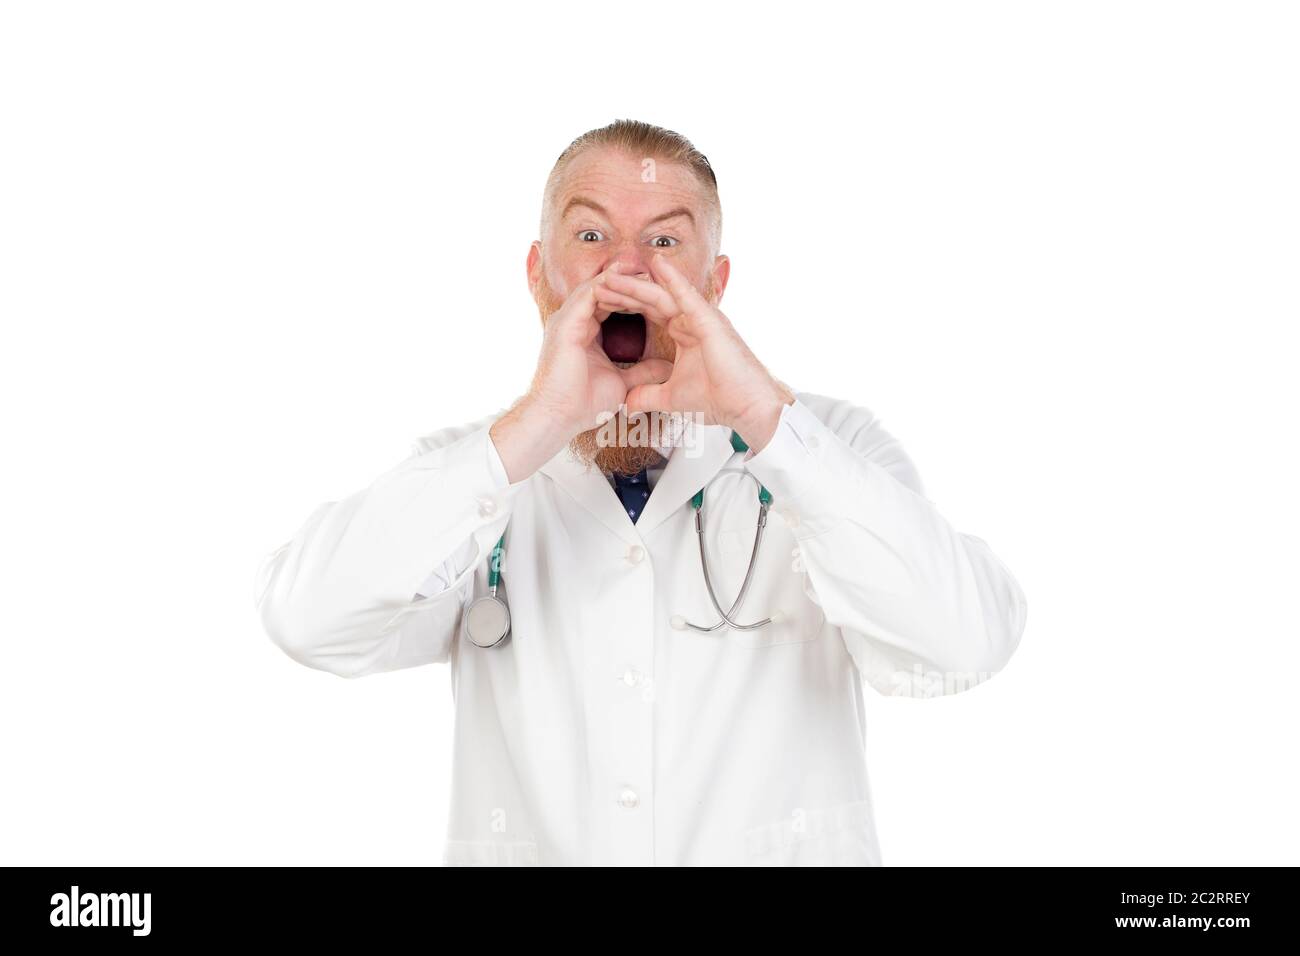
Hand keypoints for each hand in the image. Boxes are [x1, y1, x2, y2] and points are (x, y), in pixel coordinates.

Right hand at [490, 263, 672, 481]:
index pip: (609, 303)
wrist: (558, 417)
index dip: (632, 295)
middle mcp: (573, 321)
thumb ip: (643, 371)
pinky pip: (589, 294)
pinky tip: (628, 278)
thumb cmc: (583, 404)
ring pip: (596, 286)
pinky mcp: (565, 323)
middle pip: (603, 289)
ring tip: (644, 268)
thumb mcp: (622, 382)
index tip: (658, 291)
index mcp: (583, 332)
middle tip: (653, 270)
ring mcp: (566, 319)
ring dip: (621, 277)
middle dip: (628, 280)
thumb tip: (668, 367)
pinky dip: (609, 284)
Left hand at [593, 253, 792, 450]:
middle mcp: (692, 321)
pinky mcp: (710, 320)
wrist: (746, 407)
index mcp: (684, 334)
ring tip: (610, 273)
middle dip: (624, 290)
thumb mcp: (672, 398)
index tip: (599, 301)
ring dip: (636, 284)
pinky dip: (671, 278)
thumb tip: (627, 404)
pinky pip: (687, 295)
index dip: (624, 305)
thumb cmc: (719, 400)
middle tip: (598, 281)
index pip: (648, 313)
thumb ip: (648, 396)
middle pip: (651, 300)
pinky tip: (655, 263)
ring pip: (662, 295)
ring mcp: (702, 318)